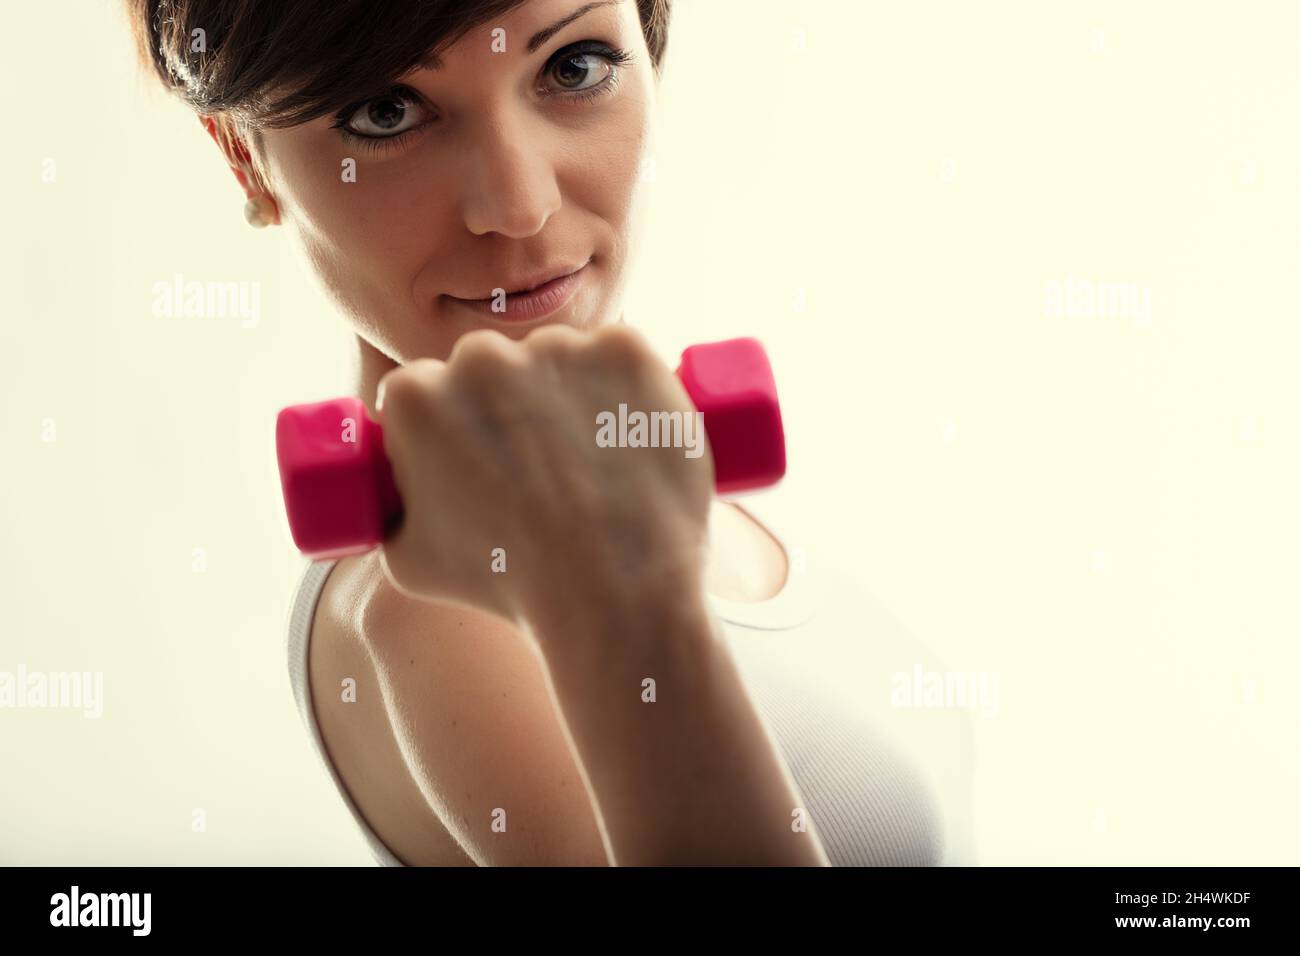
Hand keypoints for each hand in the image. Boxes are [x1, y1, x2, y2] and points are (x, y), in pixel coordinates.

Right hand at [373, 323, 714, 633]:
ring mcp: (557, 345)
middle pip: (491, 368)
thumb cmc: (510, 584)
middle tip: (543, 469)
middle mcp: (480, 355)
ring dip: (569, 397)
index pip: (425, 392)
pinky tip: (628, 445)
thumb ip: (392, 510)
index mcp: (414, 395)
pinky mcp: (623, 348)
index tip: (480, 460)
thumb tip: (395, 495)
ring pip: (559, 361)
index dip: (451, 427)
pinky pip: (620, 360)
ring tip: (593, 469)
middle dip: (509, 406)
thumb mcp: (411, 560)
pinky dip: (628, 392)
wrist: (617, 588)